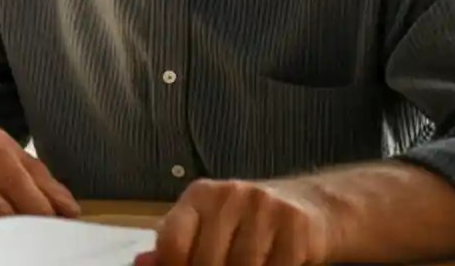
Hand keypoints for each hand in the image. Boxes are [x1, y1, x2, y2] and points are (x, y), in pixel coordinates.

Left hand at [134, 179, 335, 265]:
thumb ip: (177, 245)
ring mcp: (264, 208)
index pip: (171, 242)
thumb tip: (140, 263)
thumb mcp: (209, 226)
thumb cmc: (249, 224)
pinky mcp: (295, 226)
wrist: (313, 208)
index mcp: (200, 195)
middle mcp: (229, 195)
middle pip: (204, 262)